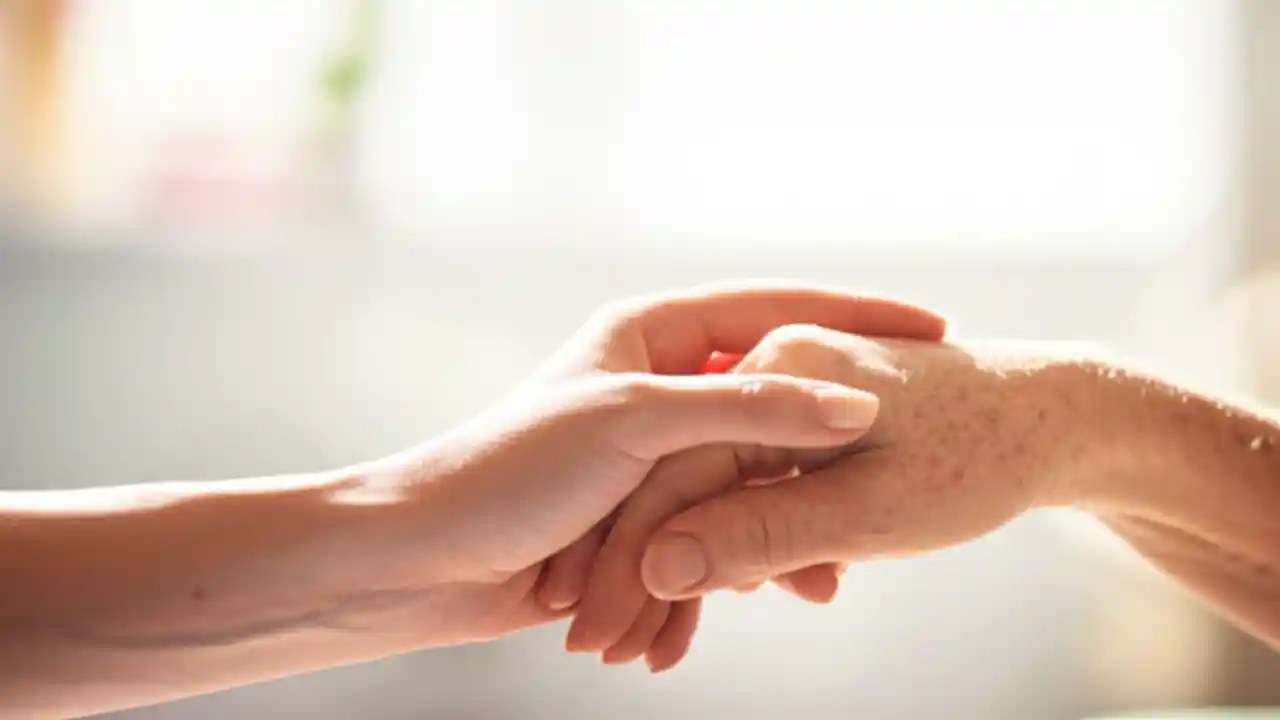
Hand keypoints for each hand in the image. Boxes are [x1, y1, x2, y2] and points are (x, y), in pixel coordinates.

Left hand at [360, 286, 945, 646]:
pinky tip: (794, 586)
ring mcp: (653, 454)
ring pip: (753, 473)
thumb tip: (854, 405)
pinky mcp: (643, 515)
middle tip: (913, 448)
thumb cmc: (513, 470)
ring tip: (853, 556)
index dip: (858, 318)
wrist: (427, 559)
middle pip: (773, 397)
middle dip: (835, 437)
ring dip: (797, 514)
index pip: (776, 309)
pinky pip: (722, 526)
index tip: (938, 330)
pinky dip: (752, 556)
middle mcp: (655, 383)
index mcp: (649, 331)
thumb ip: (748, 410)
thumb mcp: (638, 423)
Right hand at [565, 325, 1082, 668]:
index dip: (634, 558)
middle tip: (617, 649)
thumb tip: (663, 567)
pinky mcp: (809, 429)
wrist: (1053, 421)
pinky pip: (756, 488)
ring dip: (700, 567)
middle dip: (653, 571)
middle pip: (683, 483)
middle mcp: (769, 370)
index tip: (600, 630)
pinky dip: (753, 545)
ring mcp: (787, 398)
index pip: (674, 473)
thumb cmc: (976, 459)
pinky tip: (759, 599)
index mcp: (777, 365)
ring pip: (716, 492)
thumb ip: (761, 535)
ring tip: (664, 644)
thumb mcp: (867, 513)